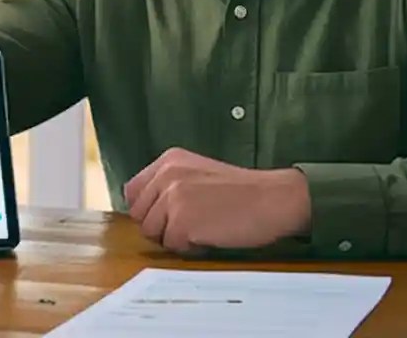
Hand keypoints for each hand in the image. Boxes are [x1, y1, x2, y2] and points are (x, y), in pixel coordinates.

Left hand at [122, 147, 311, 253]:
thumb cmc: (242, 193)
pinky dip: (190, 247)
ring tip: (204, 227)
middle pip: (139, 215)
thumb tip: (143, 212)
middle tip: (193, 223)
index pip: (132, 191)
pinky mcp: (182, 220)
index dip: (149, 210)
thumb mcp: (198, 174)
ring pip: (153, 233)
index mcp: (169, 160)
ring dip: (175, 238)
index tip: (170, 215)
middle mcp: (167, 174)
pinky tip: (211, 235)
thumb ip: (169, 185)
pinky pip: (172, 246)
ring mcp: (173, 197)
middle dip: (161, 226)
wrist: (274, 199)